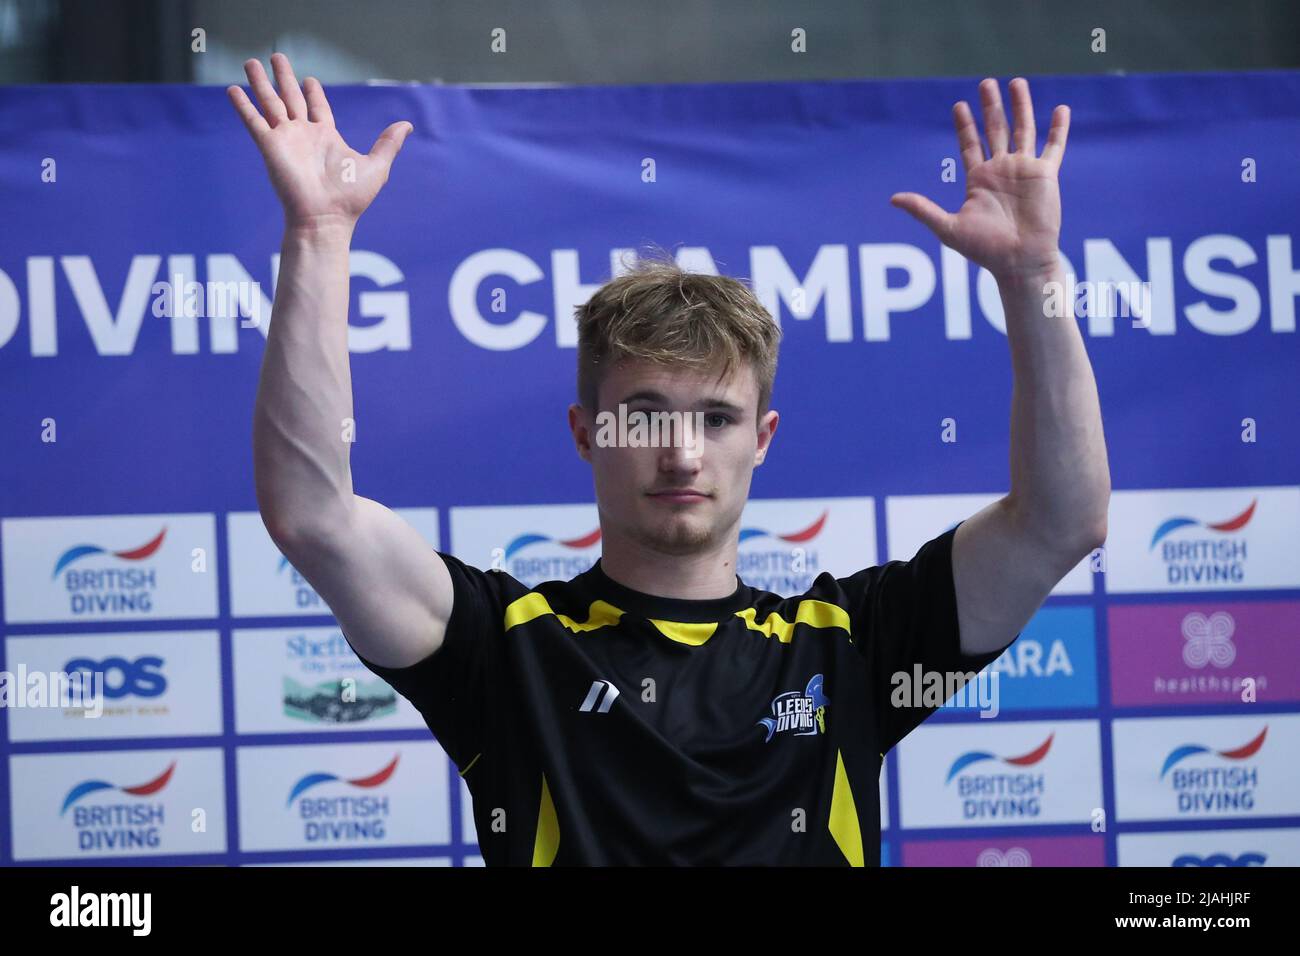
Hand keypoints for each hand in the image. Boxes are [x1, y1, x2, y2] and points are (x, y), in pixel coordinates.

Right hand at [226, 52, 412, 231]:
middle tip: (277, 56)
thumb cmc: (351, 198)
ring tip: (250, 62)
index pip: (317, 107)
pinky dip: (243, 105)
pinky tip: (233, 90)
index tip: (309, 79)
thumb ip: (388, 143)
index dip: (312, 91)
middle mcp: (304, 135)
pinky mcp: (270, 146)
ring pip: (270, 103)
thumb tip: (406, 125)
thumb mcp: (376, 166)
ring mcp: (285, 139)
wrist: (325, 218)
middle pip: (291, 98)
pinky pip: (253, 121)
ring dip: (260, 83)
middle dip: (284, 77)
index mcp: (326, 137)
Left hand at [890, 77, 1068, 280]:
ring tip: (1016, 83)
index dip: (964, 125)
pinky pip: (1053, 147)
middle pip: (995, 130)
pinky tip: (1060, 109)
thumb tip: (893, 199)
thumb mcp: (947, 228)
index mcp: (978, 180)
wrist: (1018, 262)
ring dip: (1020, 107)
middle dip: (991, 107)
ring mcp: (1023, 171)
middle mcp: (1001, 171)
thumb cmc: (984, 250)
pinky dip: (1058, 129)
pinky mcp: (1045, 176)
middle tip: (986, 83)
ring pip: (1023, 130)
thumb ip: (923, 210)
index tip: (959, 105)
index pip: (969, 144)